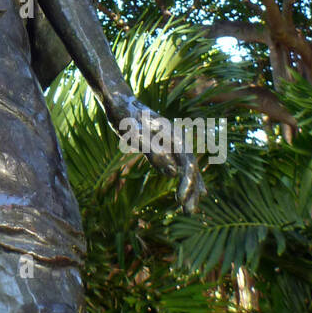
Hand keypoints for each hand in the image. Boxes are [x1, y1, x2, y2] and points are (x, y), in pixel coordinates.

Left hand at [104, 93, 205, 212]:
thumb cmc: (124, 115)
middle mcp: (176, 138)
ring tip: (190, 210)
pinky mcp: (165, 145)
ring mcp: (172, 141)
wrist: (119, 100)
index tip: (180, 200)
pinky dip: (187, 179)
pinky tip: (189, 192)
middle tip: (189, 212)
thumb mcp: (134, 133)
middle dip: (191, 190)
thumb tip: (172, 172)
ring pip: (188, 167)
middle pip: (191, 168)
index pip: (187, 163)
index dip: (187, 182)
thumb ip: (152, 150)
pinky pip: (181, 164)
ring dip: (191, 188)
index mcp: (172, 135)